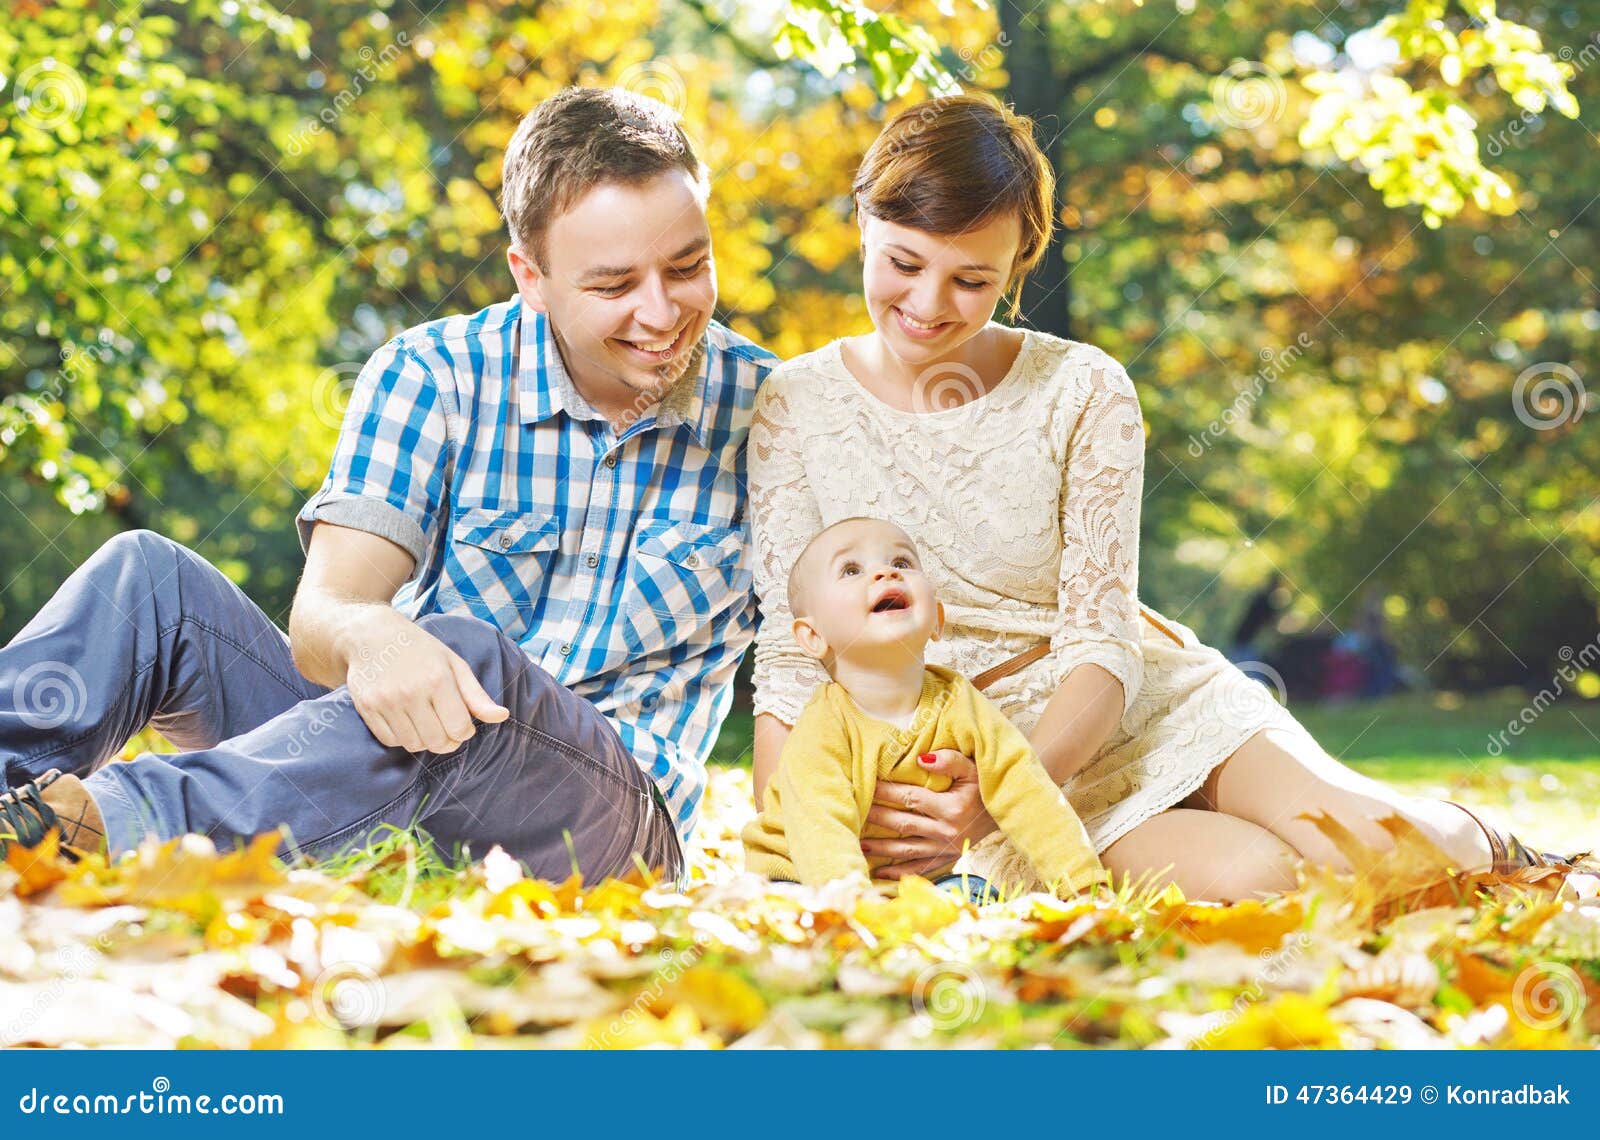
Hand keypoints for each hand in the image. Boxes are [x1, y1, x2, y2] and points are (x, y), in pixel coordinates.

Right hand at [343, 613, 509, 752]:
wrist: (371, 635)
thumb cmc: (420, 649)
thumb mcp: (454, 664)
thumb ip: (476, 695)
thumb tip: (502, 717)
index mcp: (438, 679)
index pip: (459, 729)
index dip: (464, 732)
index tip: (461, 724)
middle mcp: (410, 692)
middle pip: (437, 742)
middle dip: (447, 741)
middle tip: (446, 728)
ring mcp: (386, 701)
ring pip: (413, 745)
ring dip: (425, 740)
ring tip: (427, 723)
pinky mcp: (367, 708)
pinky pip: (390, 740)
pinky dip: (402, 738)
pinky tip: (406, 721)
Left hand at [860, 749, 997, 879]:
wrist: (1006, 813)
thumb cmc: (985, 787)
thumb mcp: (973, 769)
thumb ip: (949, 761)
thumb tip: (921, 758)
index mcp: (951, 808)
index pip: (910, 798)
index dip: (886, 792)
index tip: (866, 784)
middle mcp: (946, 831)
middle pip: (903, 824)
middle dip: (876, 818)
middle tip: (853, 812)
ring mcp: (945, 848)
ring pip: (906, 849)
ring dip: (881, 848)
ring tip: (857, 843)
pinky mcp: (947, 858)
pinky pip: (919, 867)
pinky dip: (899, 872)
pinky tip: (879, 872)